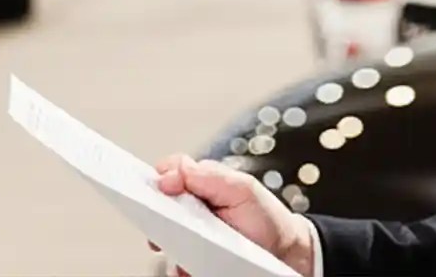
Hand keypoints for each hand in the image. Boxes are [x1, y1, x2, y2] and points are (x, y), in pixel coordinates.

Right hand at [148, 154, 314, 276]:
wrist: (282, 251)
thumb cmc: (264, 216)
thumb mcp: (243, 189)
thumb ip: (211, 176)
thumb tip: (176, 169)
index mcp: (202, 182)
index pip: (171, 171)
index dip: (162, 177)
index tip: (163, 187)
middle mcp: (191, 206)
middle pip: (158, 204)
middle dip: (154, 213)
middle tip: (158, 221)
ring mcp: (190, 232)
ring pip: (161, 234)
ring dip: (163, 241)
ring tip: (169, 246)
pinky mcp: (192, 257)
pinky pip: (175, 263)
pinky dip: (178, 267)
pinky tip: (186, 268)